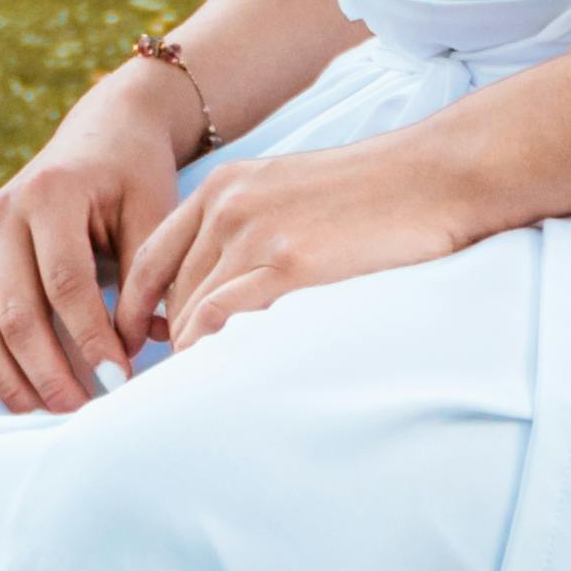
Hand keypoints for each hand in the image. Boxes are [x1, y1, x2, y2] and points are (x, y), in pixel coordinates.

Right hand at [0, 76, 189, 409]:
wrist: (104, 135)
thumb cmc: (134, 180)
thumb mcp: (151, 215)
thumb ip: (143, 279)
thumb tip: (137, 347)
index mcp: (51, 195)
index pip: (66, 285)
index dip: (91, 340)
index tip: (118, 382)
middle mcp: (3, 211)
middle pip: (17, 312)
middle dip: (50, 372)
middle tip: (84, 414)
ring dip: (7, 375)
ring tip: (42, 414)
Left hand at [129, 132, 476, 351]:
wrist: (434, 176)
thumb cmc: (375, 195)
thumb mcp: (291, 193)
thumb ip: (248, 230)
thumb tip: (224, 292)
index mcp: (225, 187)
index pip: (152, 258)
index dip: (137, 309)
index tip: (143, 345)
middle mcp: (228, 208)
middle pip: (173, 295)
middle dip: (171, 343)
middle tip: (180, 385)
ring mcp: (256, 236)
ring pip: (193, 314)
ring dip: (193, 358)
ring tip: (202, 394)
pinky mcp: (289, 267)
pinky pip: (223, 322)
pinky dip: (213, 355)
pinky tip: (224, 379)